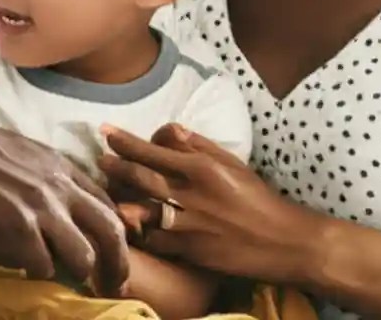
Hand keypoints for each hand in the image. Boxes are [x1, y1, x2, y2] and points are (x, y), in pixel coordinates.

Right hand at [0, 112, 129, 296]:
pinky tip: (25, 271)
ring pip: (85, 256)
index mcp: (59, 164)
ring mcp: (40, 207)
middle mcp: (58, 184)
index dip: (113, 231)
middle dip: (118, 264)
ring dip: (78, 274)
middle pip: (110, 231)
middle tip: (115, 286)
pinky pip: (44, 266)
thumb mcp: (16, 151)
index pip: (105, 202)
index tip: (111, 252)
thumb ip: (40, 174)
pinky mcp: (17, 229)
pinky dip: (38, 274)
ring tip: (68, 283)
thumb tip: (50, 201)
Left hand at [100, 123, 328, 285]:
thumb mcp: (231, 163)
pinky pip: (154, 240)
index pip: (152, 149)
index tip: (105, 132)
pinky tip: (129, 225)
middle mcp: (190, 195)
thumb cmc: (255, 198)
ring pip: (140, 211)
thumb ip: (198, 145)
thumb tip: (169, 128)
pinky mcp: (188, 252)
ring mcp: (187, 225)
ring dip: (119, 201)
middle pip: (140, 178)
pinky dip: (140, 232)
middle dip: (114, 167)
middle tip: (98, 160)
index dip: (124, 141)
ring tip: (107, 192)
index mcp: (201, 168)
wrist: (282, 240)